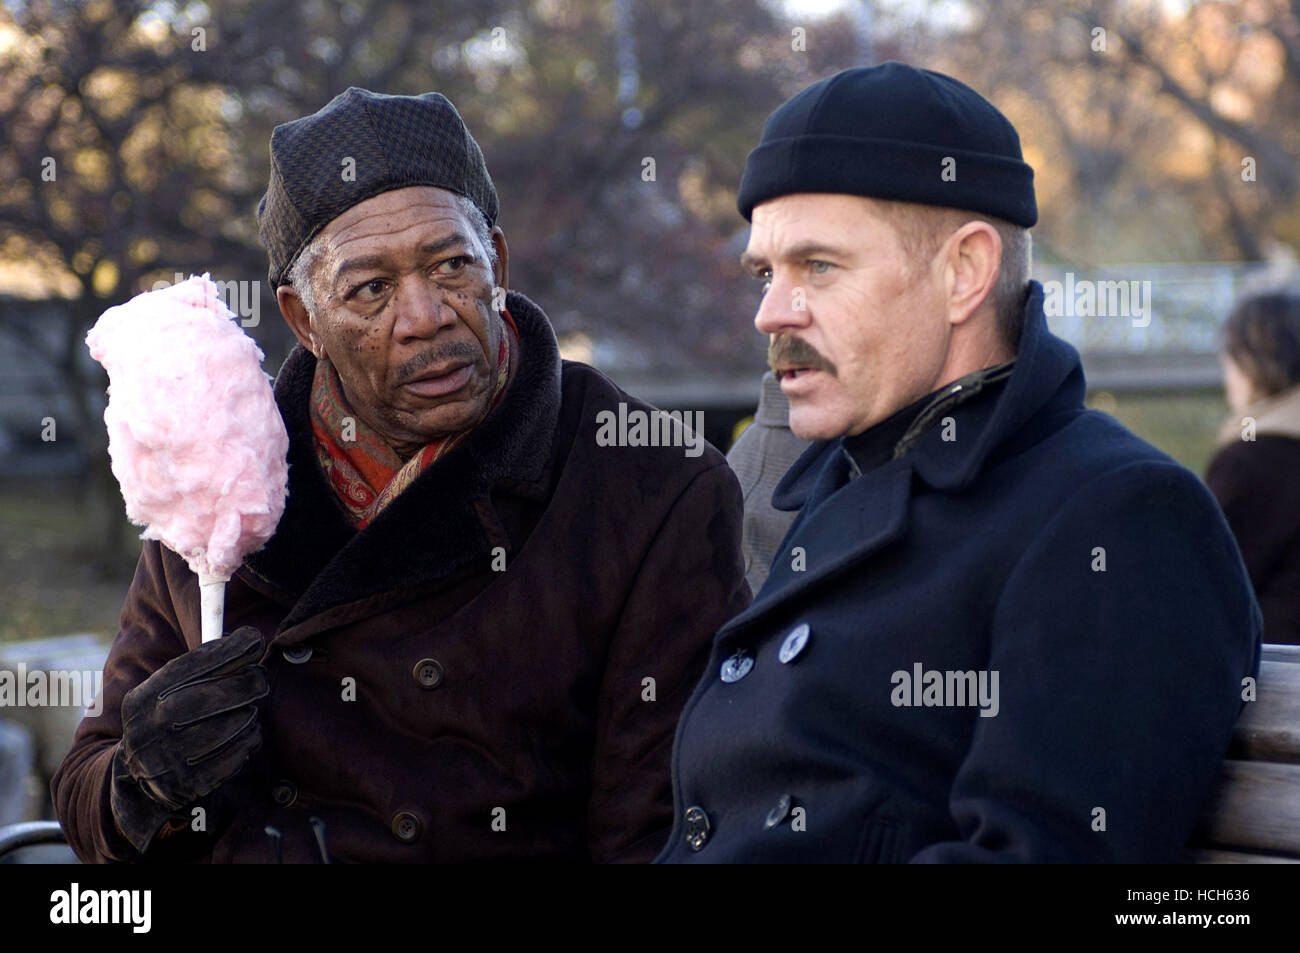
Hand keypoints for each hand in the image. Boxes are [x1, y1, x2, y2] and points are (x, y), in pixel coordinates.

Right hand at [110, 625, 268, 852]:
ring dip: (250, 713)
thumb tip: (249, 638)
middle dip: (248, 681)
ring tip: (249, 709)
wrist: (137, 781)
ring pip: (234, 724)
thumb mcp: (165, 692)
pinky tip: (245, 734)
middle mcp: (150, 728)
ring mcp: (169, 759)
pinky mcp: (191, 783)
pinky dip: (249, 739)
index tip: (255, 639)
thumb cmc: (166, 721)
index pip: (191, 666)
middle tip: (259, 678)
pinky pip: (239, 752)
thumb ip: (198, 667)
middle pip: (216, 694)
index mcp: (143, 699)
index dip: (229, 650)